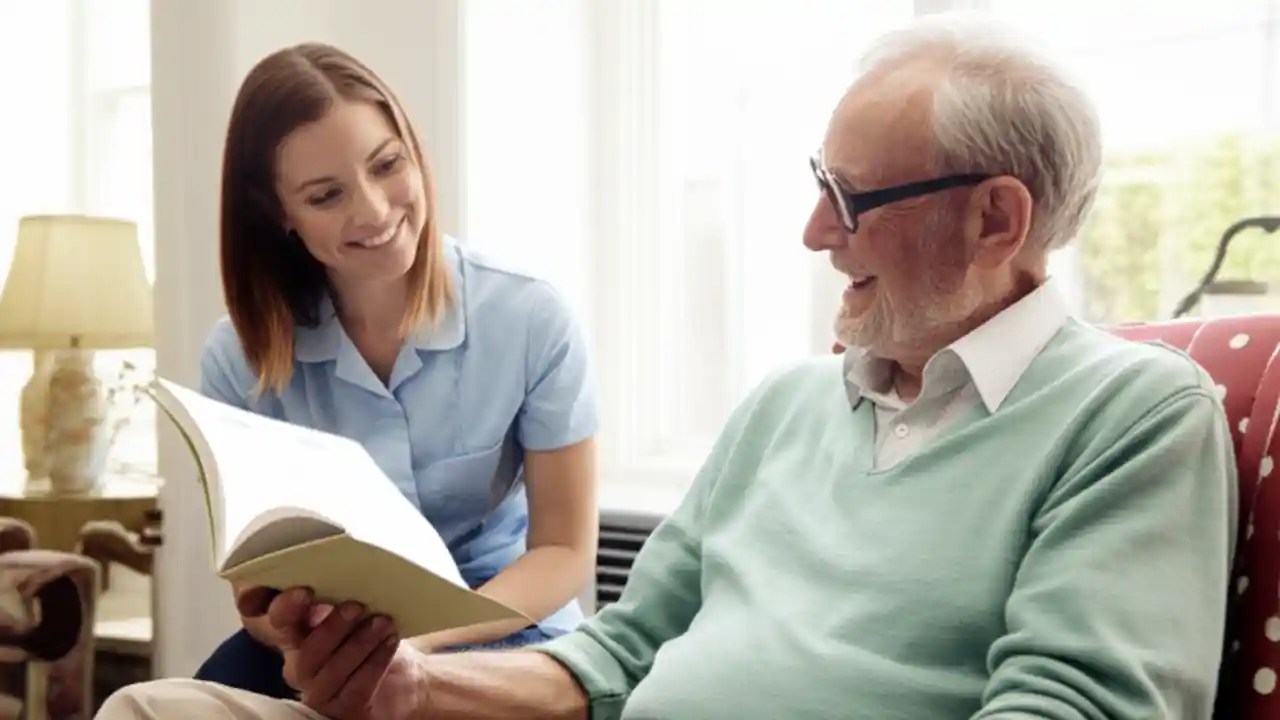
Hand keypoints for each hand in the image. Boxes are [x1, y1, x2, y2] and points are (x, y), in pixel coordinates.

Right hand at [252, 587, 415, 718]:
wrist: (402, 677)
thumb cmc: (371, 635)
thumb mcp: (355, 609)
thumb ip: (337, 595)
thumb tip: (340, 572)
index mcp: (295, 634)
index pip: (272, 620)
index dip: (281, 608)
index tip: (305, 591)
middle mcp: (299, 665)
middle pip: (303, 651)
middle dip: (331, 627)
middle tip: (358, 606)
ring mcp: (317, 691)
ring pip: (328, 672)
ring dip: (358, 644)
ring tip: (383, 623)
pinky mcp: (341, 710)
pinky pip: (355, 689)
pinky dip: (374, 663)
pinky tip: (389, 643)